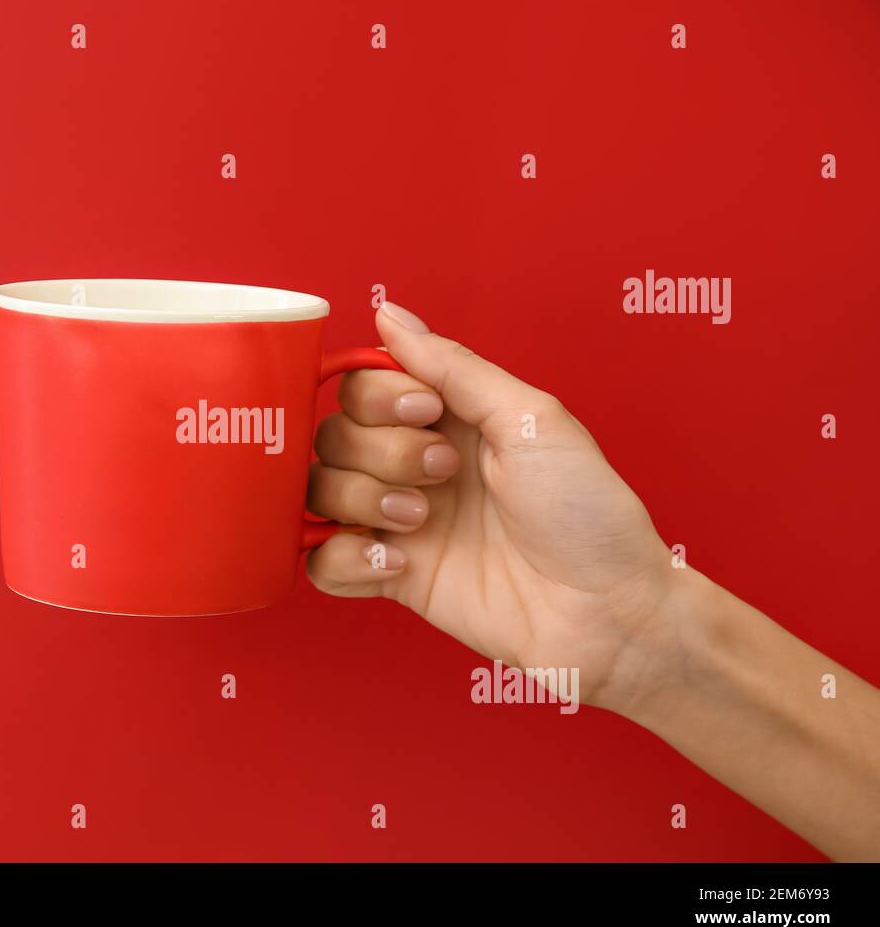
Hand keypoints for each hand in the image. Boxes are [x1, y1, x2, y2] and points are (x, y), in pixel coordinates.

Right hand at [306, 302, 678, 713]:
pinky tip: (399, 564)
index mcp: (447, 419)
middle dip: (381, 452)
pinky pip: (323, 563)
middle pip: (334, 436)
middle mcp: (413, 465)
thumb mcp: (529, 418)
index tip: (427, 412)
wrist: (605, 611)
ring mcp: (399, 523)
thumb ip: (453, 366)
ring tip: (420, 523)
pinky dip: (346, 560)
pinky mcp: (394, 578)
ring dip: (362, 501)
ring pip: (320, 493)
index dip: (379, 397)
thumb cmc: (586, 511)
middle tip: (443, 474)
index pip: (363, 387)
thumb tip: (390, 315)